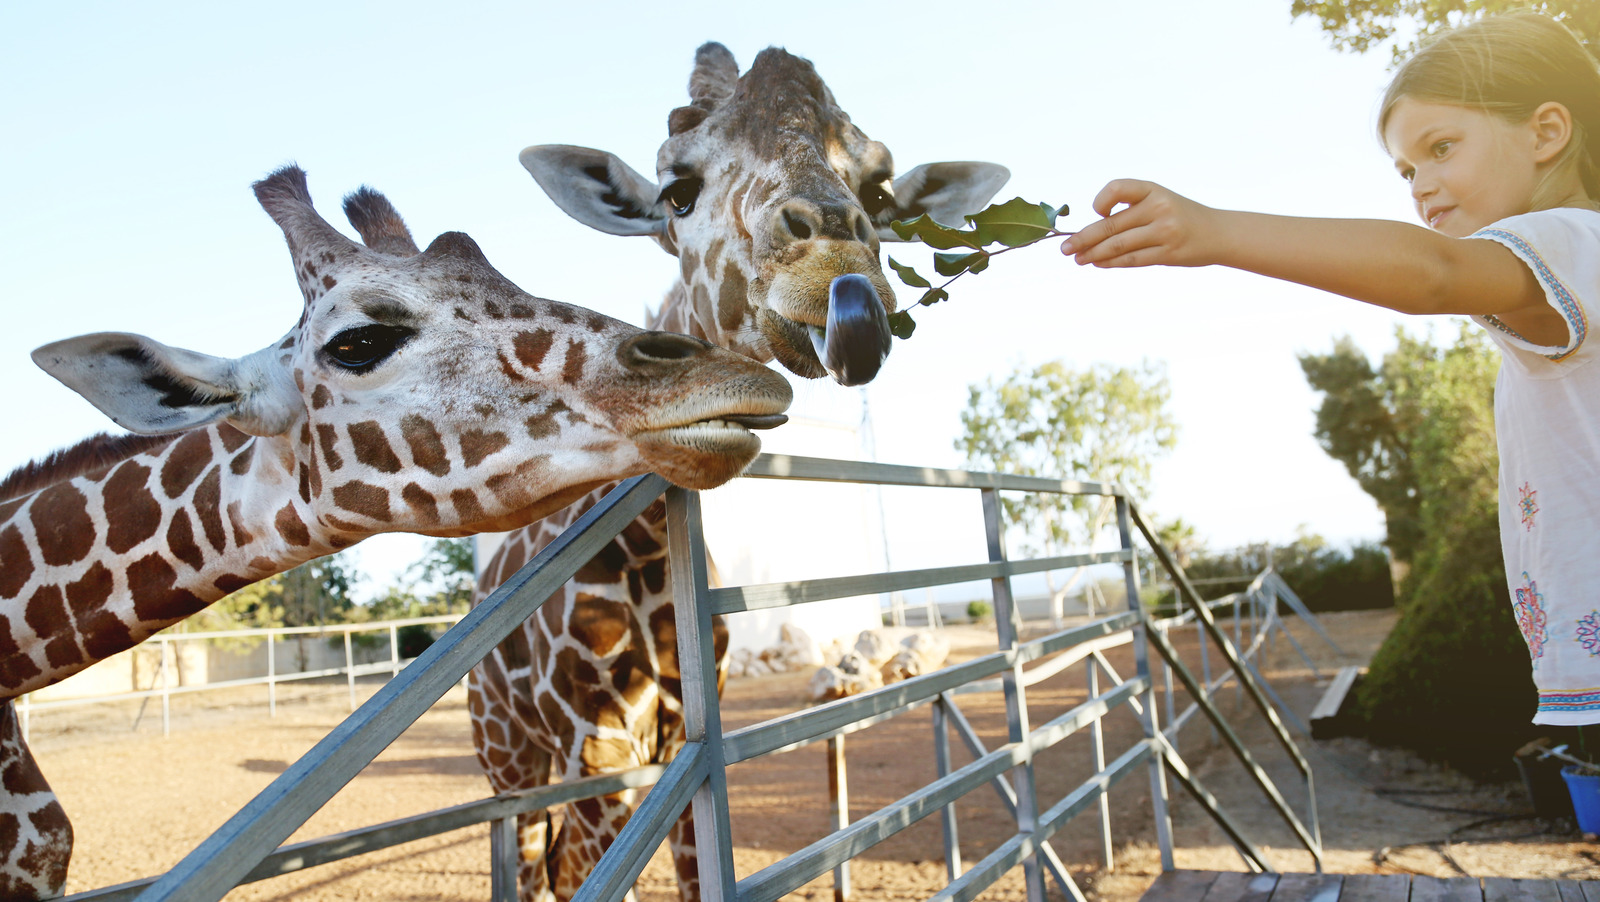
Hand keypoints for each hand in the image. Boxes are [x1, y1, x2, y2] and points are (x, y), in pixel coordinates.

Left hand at [1060, 180, 1220, 267]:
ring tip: (1078, 259)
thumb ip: (1130, 210)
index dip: (1101, 200)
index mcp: (1153, 189)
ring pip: (1118, 246)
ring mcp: (1164, 232)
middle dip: (1083, 238)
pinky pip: (1132, 260)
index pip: (1118, 188)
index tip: (1096, 212)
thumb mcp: (1159, 200)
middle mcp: (1159, 208)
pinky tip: (1098, 263)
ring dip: (1093, 254)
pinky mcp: (1168, 253)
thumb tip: (1089, 231)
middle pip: (1111, 225)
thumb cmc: (1179, 216)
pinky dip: (1112, 262)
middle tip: (1065, 248)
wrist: (1218, 233)